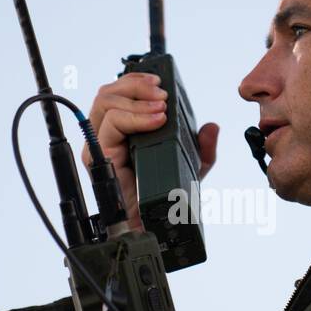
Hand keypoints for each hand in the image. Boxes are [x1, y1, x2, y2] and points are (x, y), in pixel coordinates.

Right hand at [81, 72, 220, 231]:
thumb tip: (211, 127)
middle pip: (108, 93)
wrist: (154, 229)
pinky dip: (134, 117)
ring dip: (134, 97)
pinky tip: (156, 120)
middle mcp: (108, 137)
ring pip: (104, 103)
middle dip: (135, 84)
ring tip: (161, 107)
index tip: (163, 83)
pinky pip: (109, 125)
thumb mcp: (192, 169)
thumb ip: (203, 148)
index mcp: (124, 133)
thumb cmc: (164, 201)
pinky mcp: (99, 157)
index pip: (120, 95)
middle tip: (163, 93)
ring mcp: (101, 146)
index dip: (137, 82)